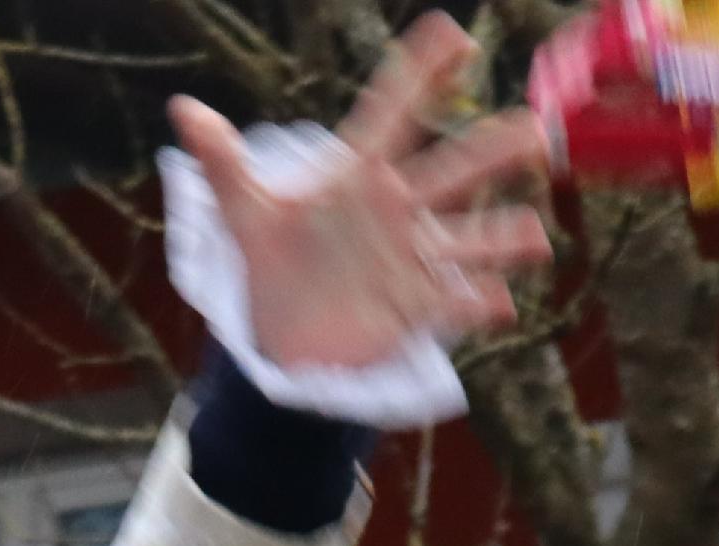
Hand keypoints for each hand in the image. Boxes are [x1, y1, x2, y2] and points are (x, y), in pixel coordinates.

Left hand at [170, 14, 552, 371]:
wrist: (283, 337)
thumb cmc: (270, 264)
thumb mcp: (241, 212)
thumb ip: (222, 161)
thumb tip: (183, 111)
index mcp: (358, 176)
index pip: (392, 112)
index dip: (420, 73)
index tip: (452, 35)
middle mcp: (397, 211)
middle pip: (451, 171)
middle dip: (493, 151)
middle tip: (533, 129)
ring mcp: (412, 259)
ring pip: (468, 240)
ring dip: (502, 237)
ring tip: (535, 239)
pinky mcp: (414, 308)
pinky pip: (454, 304)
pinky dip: (477, 305)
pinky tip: (499, 304)